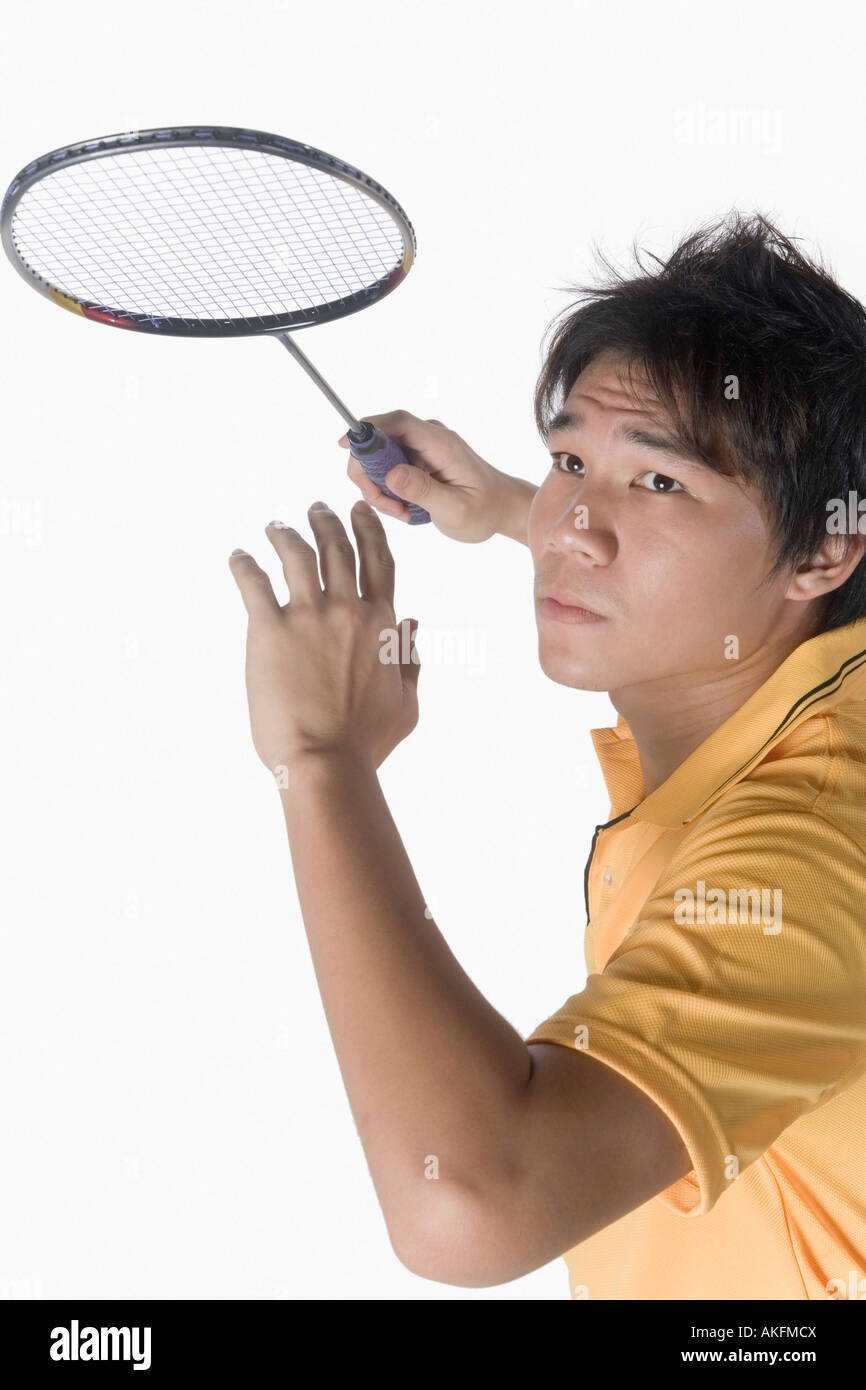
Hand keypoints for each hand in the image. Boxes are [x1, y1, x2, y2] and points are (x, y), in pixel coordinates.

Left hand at [228, 500, 420, 776]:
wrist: (326, 761)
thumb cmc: (366, 742)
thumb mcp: (406, 704)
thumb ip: (412, 661)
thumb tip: (413, 624)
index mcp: (383, 625)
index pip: (379, 563)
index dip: (369, 531)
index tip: (359, 511)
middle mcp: (348, 610)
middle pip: (338, 549)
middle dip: (327, 522)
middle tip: (315, 509)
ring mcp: (309, 617)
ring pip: (297, 555)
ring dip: (285, 533)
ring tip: (275, 527)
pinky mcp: (269, 630)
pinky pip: (254, 582)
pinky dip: (244, 564)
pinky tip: (238, 557)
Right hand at [339, 410, 512, 541]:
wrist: (502, 509)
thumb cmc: (484, 510)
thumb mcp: (455, 508)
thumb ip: (423, 490)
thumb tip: (390, 473)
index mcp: (441, 443)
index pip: (397, 422)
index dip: (367, 429)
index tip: (343, 446)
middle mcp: (430, 439)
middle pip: (380, 441)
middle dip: (370, 475)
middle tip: (387, 507)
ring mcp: (423, 448)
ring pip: (380, 458)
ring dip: (380, 488)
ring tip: (402, 513)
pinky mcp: (418, 459)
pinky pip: (388, 468)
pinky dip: (388, 490)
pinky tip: (405, 509)